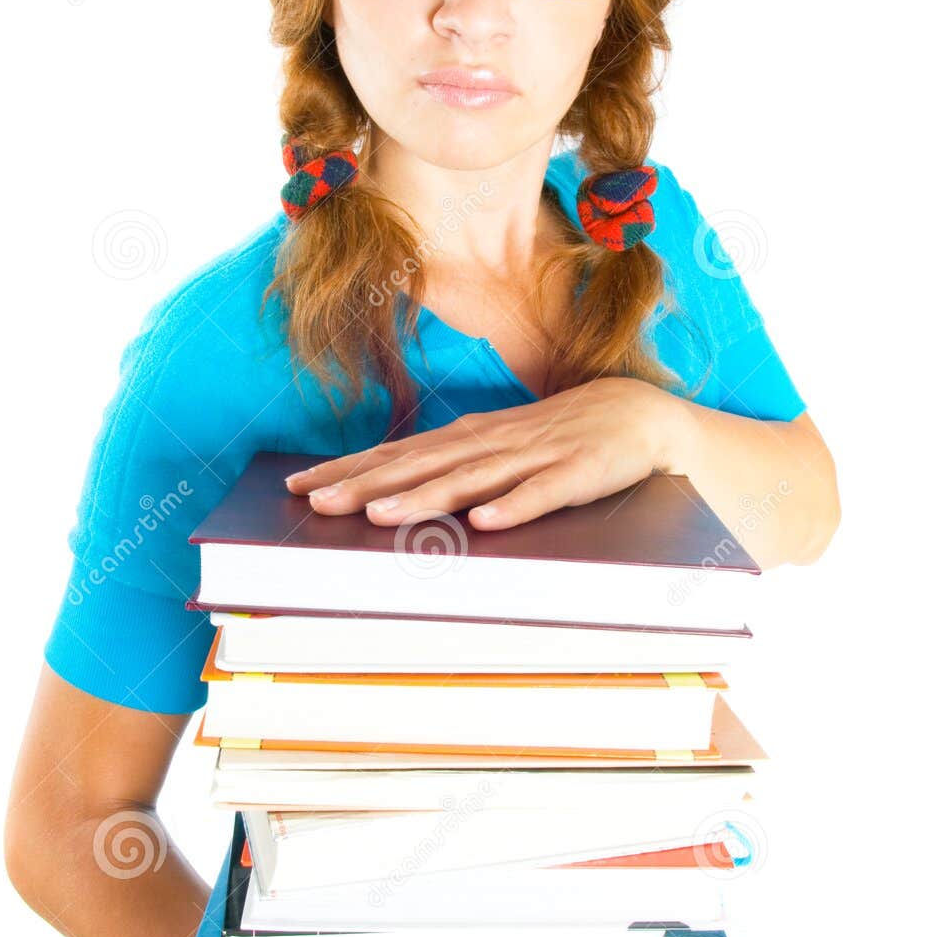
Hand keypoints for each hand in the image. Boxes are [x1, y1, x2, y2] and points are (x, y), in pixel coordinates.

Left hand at [286, 377, 685, 529]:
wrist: (639, 414)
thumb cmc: (561, 435)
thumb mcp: (501, 447)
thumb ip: (454, 467)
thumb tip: (393, 488)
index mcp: (469, 437)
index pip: (397, 454)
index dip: (348, 469)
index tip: (298, 486)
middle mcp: (492, 443)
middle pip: (419, 467)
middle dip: (366, 485)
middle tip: (316, 503)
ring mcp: (533, 457)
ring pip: (470, 480)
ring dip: (424, 498)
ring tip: (379, 516)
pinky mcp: (575, 474)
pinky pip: (540, 494)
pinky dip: (512, 507)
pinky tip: (485, 523)